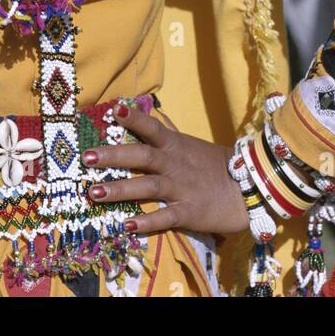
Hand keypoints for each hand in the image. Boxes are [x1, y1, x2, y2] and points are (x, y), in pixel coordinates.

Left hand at [83, 102, 247, 236]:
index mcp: (175, 145)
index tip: (114, 109)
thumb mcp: (191, 144)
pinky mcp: (189, 212)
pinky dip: (147, 222)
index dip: (134, 118)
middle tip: (86, 156)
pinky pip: (165, 217)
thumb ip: (170, 131)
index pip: (152, 128)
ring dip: (120, 190)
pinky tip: (127, 225)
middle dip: (113, 156)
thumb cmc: (216, 166)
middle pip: (141, 157)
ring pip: (147, 187)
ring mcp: (181, 188)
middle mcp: (174, 164)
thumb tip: (154, 112)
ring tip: (94, 192)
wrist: (249, 190)